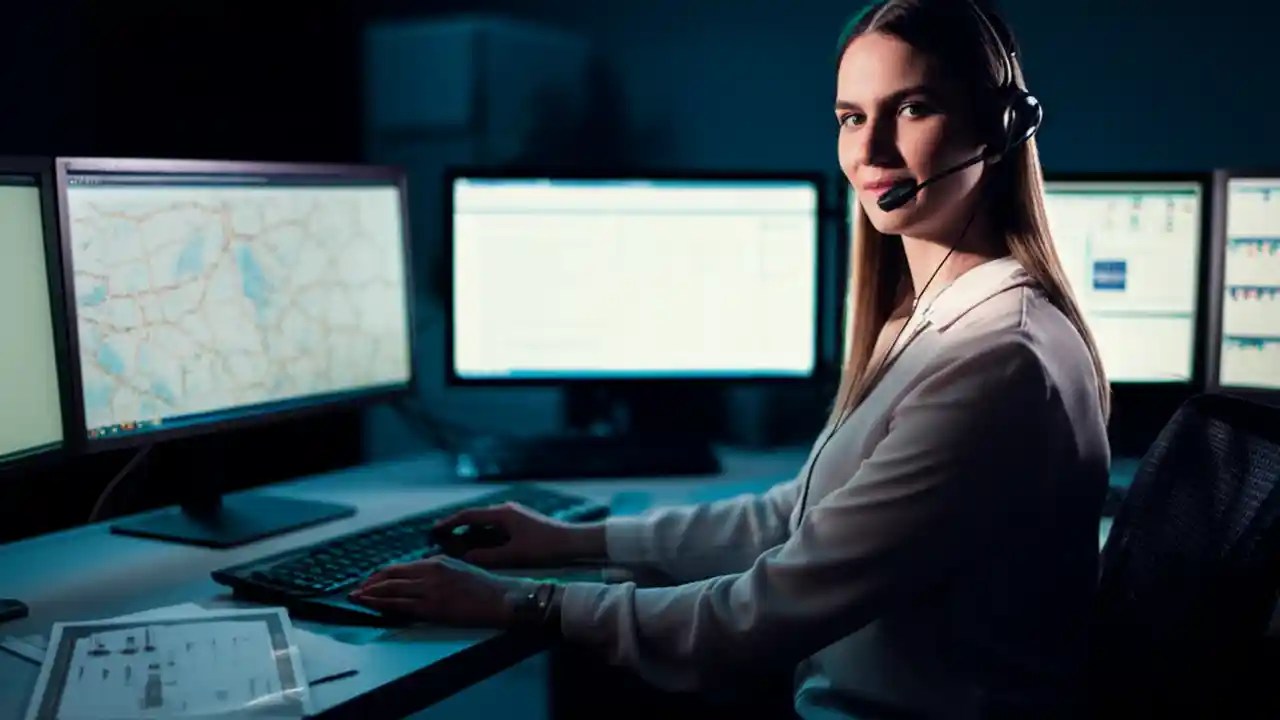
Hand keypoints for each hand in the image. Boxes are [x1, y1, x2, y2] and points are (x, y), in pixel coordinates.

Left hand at [348, 555, 534, 627]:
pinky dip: (384, 605)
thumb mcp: (458, 567)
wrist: (500, 598)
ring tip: (357, 598)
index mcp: (436, 561)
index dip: (379, 574)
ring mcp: (430, 590)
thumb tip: (417, 576)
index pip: (399, 567)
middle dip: (369, 584)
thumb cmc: (483, 586)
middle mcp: (430, 572)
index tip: (369, 580)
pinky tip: (374, 607)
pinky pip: (401, 605)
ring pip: (391, 590)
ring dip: (371, 595)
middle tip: (356, 589)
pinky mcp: (433, 607)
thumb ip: (436, 570)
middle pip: (390, 576)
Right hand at [431, 502, 603, 567]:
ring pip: (485, 523)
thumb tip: (464, 558)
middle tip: (441, 539)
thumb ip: (486, 556)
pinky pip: (495, 527)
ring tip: (456, 545)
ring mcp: (514, 515)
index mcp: (502, 514)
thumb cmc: (543, 547)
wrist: (571, 541)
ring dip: (471, 533)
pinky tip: (479, 547)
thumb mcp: (513, 555)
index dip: (450, 523)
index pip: (469, 515)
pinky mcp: (520, 522)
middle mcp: (506, 510)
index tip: (434, 530)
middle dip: (458, 528)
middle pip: (475, 517)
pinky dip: (484, 535)